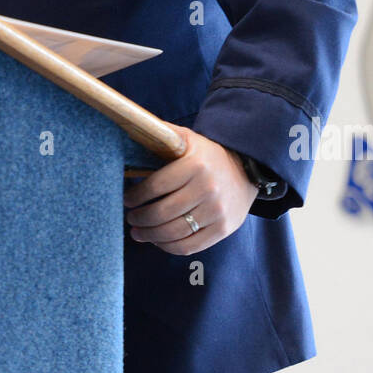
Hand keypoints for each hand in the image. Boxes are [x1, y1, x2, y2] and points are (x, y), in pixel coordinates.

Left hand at [122, 125, 258, 254]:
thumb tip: (132, 125)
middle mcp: (207, 189)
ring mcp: (217, 211)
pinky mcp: (223, 229)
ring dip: (150, 235)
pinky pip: (190, 245)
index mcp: (195, 165)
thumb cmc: (208, 155)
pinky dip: (169, 246)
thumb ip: (163, 133)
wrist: (247, 171)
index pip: (156, 185)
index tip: (126, 198)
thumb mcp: (189, 138)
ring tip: (138, 232)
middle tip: (130, 217)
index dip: (136, 195)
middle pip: (162, 212)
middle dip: (139, 218)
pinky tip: (158, 240)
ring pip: (173, 232)